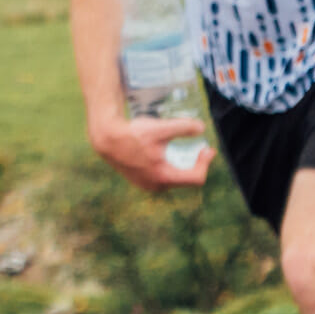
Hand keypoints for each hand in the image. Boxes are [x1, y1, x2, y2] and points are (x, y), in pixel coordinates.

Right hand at [92, 109, 210, 193]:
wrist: (107, 139)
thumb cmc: (132, 134)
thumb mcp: (160, 128)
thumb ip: (183, 127)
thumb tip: (201, 128)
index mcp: (164, 177)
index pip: (196, 178)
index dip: (205, 163)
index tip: (207, 149)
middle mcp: (157, 186)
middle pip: (186, 179)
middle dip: (194, 163)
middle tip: (199, 149)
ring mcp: (147, 185)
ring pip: (173, 179)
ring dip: (181, 165)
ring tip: (182, 150)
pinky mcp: (140, 181)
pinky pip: (162, 178)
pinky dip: (169, 167)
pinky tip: (165, 153)